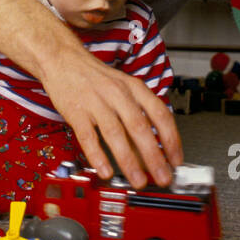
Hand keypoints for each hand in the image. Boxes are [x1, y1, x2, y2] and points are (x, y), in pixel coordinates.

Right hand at [39, 48, 181, 188]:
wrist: (63, 60)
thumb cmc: (95, 77)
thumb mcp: (123, 88)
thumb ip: (137, 116)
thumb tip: (151, 149)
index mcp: (133, 88)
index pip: (160, 113)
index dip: (171, 139)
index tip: (176, 159)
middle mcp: (117, 94)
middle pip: (140, 127)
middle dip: (154, 156)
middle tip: (162, 176)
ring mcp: (96, 102)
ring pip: (116, 134)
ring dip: (129, 161)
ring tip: (138, 180)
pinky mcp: (76, 111)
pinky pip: (89, 137)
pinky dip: (98, 155)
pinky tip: (106, 171)